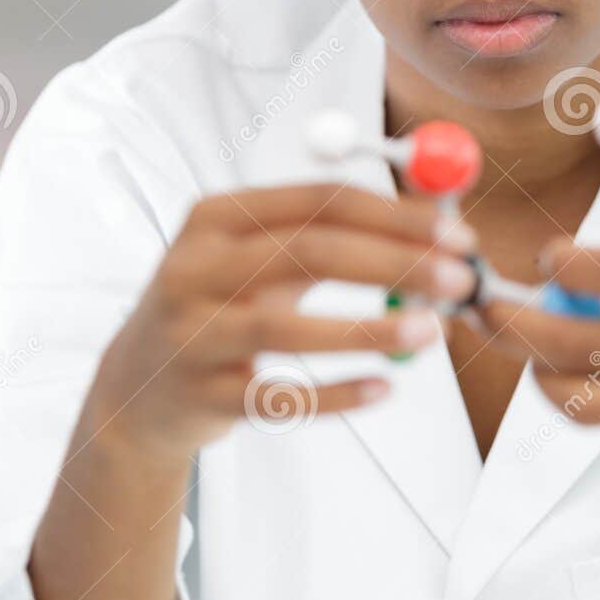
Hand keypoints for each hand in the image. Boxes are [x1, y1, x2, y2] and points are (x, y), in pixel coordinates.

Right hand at [89, 183, 476, 461]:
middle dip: (395, 263)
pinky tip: (384, 388)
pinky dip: (338, 394)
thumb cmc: (221, 308)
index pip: (318, 201)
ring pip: (287, 328)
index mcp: (216, 217)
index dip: (394, 214)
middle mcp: (193, 267)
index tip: (455, 233)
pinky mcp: (201, 395)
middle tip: (460, 280)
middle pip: (309, 253)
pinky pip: (280, 398)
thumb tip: (436, 220)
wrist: (139, 387)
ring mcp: (191, 334)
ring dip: (370, 330)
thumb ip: (336, 234)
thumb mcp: (260, 258)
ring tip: (433, 332)